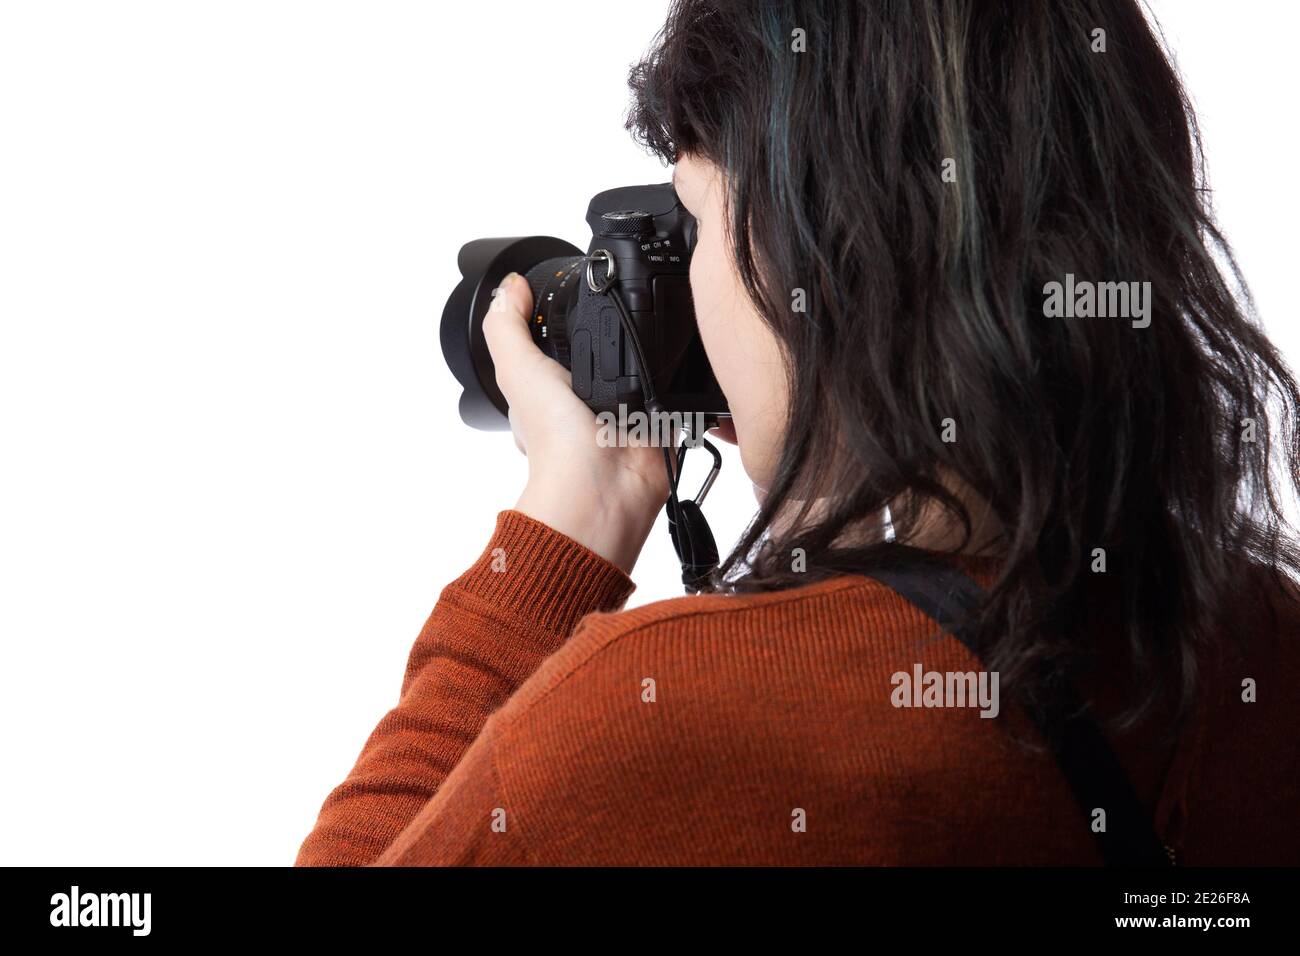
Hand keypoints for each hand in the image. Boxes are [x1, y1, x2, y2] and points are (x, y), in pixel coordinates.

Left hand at [482, 272, 669, 574]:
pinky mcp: (659, 419)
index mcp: (549, 388)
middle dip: (613, 335)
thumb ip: (506, 325)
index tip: (577, 297)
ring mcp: (624, 410)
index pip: (556, 341)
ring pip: (641, 364)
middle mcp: (586, 399)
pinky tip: (669, 369)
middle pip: (605, 347)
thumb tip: (509, 286)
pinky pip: (676, 386)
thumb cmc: (555, 439)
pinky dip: (675, 377)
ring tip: (640, 352)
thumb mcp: (516, 369)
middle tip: (616, 327)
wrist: (605, 485)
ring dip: (646, 355)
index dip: (562, 319)